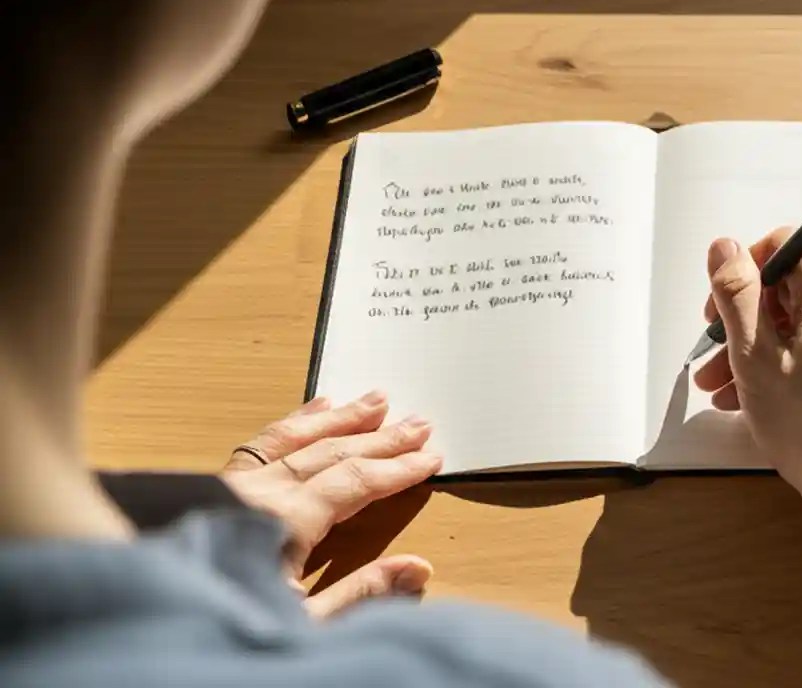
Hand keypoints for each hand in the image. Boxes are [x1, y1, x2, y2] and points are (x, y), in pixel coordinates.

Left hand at [220, 390, 442, 618]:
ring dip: (343, 419)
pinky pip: (262, 442)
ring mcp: (233, 483)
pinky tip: (317, 407)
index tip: (432, 458)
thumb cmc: (221, 625)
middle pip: (333, 453)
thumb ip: (360, 595)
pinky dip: (294, 422)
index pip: (356, 483)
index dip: (398, 470)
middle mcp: (259, 491)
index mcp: (284, 523)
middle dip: (381, 439)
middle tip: (421, 424)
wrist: (142, 616)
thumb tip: (418, 569)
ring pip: (298, 439)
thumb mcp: (300, 627)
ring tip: (378, 401)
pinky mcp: (213, 485)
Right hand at [694, 228, 801, 506]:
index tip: (719, 311)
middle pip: (793, 286)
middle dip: (745, 320)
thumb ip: (735, 294)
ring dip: (761, 346)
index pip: (785, 244)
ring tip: (726, 389)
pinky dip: (791, 359)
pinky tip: (760, 396)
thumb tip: (724, 246)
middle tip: (714, 360)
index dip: (744, 271)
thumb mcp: (755, 356)